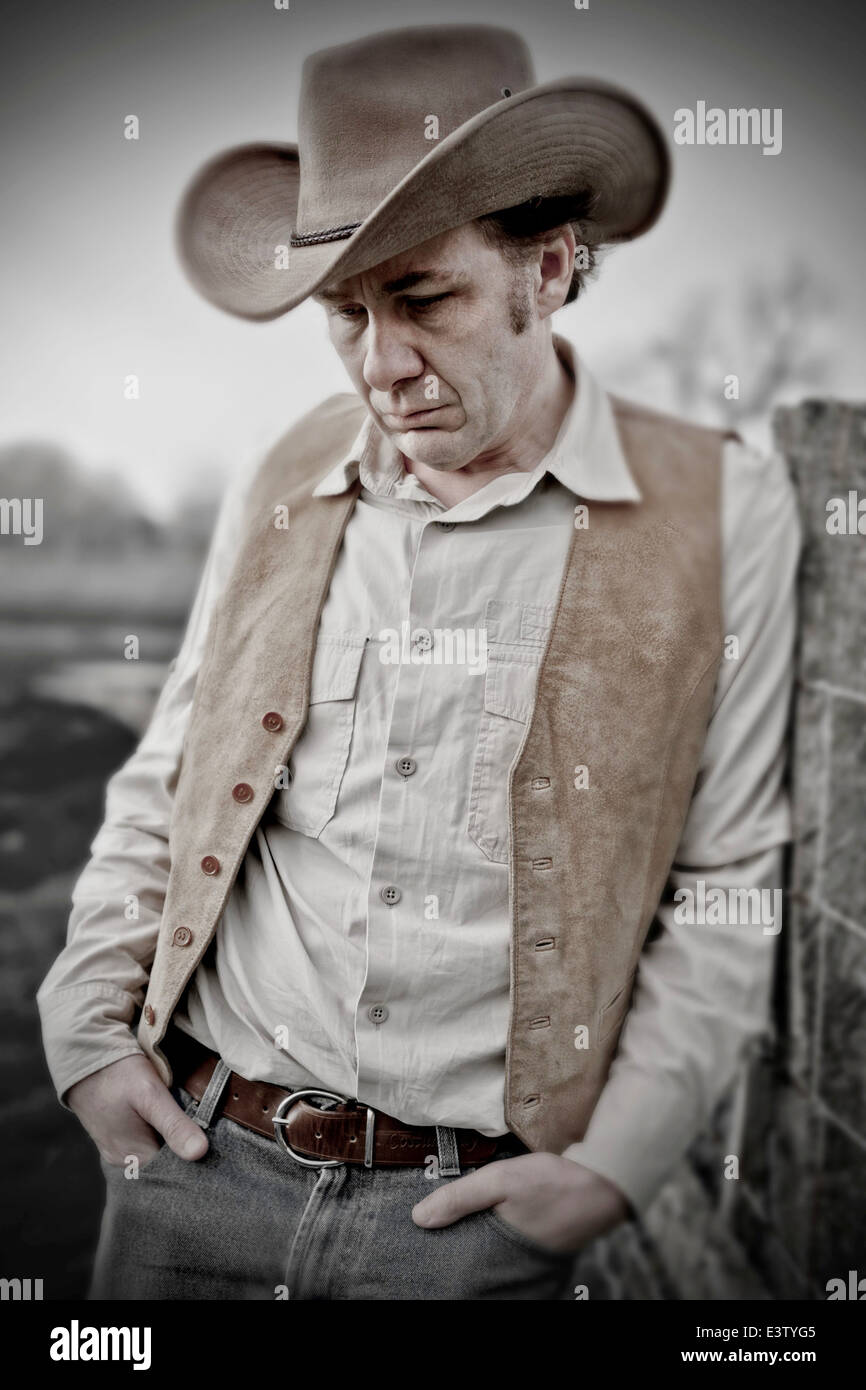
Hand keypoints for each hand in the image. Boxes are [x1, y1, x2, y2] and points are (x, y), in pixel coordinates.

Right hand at [66, 1053, 208, 1169]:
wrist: (84, 1057)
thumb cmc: (118, 1074)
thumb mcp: (151, 1095)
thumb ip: (174, 1125)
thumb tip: (200, 1153)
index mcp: (133, 1158)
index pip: (176, 1170)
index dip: (195, 1154)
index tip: (210, 1137)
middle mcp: (123, 1162)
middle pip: (165, 1164)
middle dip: (182, 1145)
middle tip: (198, 1121)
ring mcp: (117, 1151)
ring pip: (155, 1152)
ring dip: (170, 1138)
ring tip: (180, 1116)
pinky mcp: (115, 1139)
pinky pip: (143, 1144)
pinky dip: (156, 1133)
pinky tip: (162, 1116)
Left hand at [411, 1152, 628, 1253]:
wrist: (604, 1182)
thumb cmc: (554, 1182)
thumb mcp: (500, 1179)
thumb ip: (460, 1198)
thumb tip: (419, 1218)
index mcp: (499, 1256)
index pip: (458, 1270)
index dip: (440, 1258)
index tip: (420, 1244)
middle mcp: (513, 1267)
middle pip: (472, 1266)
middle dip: (454, 1252)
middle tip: (435, 1235)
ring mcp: (528, 1261)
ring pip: (489, 1257)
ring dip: (473, 1243)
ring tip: (455, 1227)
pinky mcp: (539, 1250)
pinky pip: (506, 1250)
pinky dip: (494, 1238)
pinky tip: (488, 1223)